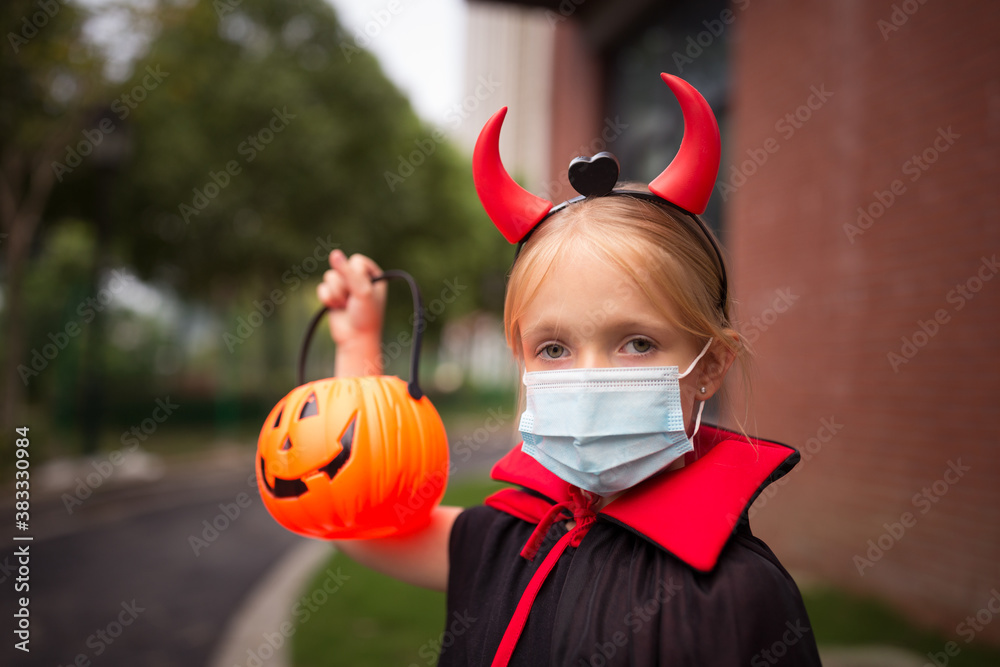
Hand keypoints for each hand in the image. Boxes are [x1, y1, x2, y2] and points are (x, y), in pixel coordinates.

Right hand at [317, 250, 386, 375]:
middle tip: (354, 301)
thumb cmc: (365, 315)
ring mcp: (344, 286)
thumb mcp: (362, 291)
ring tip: (346, 305)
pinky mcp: (331, 295)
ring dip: (337, 294)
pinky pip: (322, 288)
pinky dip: (328, 299)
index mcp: (372, 273)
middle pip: (340, 267)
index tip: (363, 291)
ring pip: (329, 277)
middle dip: (345, 286)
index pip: (356, 260)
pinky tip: (336, 308)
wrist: (355, 339)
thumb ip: (348, 271)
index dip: (356, 276)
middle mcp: (358, 277)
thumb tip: (334, 253)